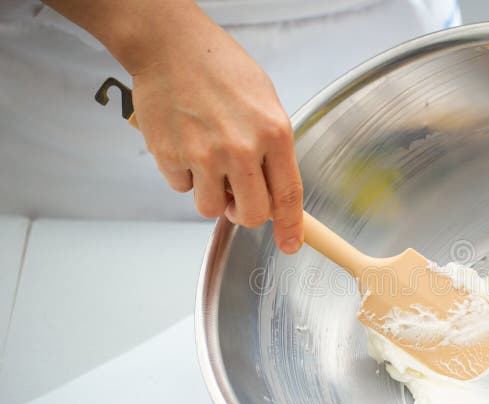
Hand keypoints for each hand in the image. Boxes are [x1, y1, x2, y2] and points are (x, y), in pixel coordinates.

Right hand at [132, 9, 302, 251]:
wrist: (170, 46)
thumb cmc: (219, 68)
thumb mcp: (265, 102)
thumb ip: (272, 147)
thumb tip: (271, 187)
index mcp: (273, 133)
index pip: (288, 195)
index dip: (290, 227)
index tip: (290, 243)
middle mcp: (241, 148)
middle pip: (251, 214)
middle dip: (245, 214)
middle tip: (238, 199)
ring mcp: (203, 154)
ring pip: (211, 208)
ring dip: (212, 195)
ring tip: (209, 162)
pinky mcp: (170, 156)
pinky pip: (182, 188)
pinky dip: (184, 175)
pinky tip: (186, 144)